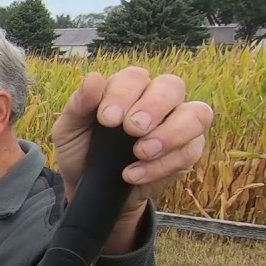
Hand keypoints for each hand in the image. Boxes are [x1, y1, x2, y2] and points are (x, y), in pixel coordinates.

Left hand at [52, 66, 212, 219]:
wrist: (87, 189)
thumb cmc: (79, 151)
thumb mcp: (69, 130)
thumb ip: (78, 105)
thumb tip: (93, 79)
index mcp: (127, 88)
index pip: (136, 77)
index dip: (124, 94)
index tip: (107, 119)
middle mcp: (157, 99)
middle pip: (172, 86)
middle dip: (154, 106)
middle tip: (133, 129)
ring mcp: (178, 124)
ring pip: (196, 114)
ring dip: (172, 133)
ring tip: (142, 151)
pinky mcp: (187, 151)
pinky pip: (191, 151)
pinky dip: (164, 164)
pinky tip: (134, 175)